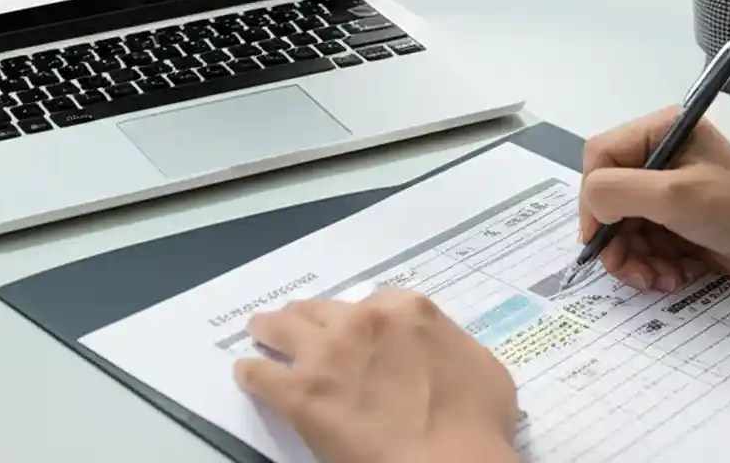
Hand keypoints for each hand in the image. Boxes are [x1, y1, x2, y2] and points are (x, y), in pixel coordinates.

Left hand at [234, 290, 518, 462]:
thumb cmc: (477, 426)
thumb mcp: (483, 369)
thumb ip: (451, 348)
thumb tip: (440, 355)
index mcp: (409, 312)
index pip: (370, 305)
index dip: (358, 320)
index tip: (352, 330)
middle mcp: (363, 321)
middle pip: (322, 310)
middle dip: (307, 317)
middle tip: (294, 323)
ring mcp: (328, 355)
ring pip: (283, 328)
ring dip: (270, 329)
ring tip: (260, 331)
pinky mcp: (301, 393)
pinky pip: (261, 375)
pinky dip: (251, 373)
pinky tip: (246, 374)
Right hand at [578, 107, 729, 292]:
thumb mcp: (673, 196)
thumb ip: (616, 191)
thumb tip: (590, 208)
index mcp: (660, 131)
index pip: (599, 158)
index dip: (593, 199)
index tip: (600, 238)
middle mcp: (660, 154)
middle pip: (607, 198)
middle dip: (617, 239)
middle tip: (633, 271)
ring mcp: (668, 189)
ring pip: (622, 226)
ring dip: (635, 259)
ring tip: (659, 279)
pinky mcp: (676, 220)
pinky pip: (643, 243)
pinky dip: (652, 264)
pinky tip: (674, 276)